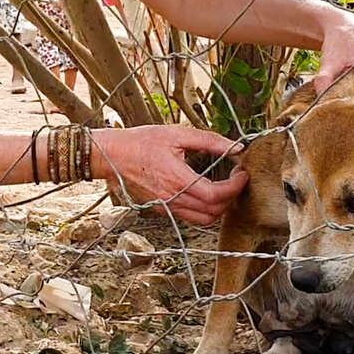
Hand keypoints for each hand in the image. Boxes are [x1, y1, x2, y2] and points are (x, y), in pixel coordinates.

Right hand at [92, 126, 247, 224]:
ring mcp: (165, 207)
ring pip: (202, 220)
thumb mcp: (177, 134)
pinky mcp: (160, 210)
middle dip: (230, 198)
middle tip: (235, 180)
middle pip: (213, 212)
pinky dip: (202, 210)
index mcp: (178, 179)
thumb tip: (234, 146)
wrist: (110, 156)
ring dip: (218, 208)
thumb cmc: (140, 142)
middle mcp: (172, 199)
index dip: (235, 187)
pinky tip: (204, 192)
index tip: (242, 174)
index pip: (216, 195)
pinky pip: (188, 217)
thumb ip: (209, 140)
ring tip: (222, 188)